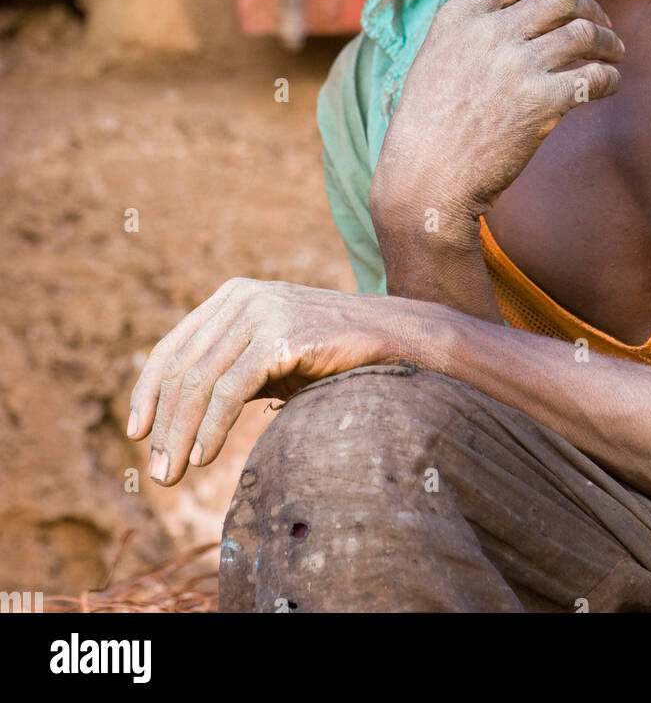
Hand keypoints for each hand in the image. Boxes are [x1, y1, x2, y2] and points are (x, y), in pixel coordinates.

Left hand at [127, 278, 408, 485]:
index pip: (175, 346)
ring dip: (180, 434)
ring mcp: (262, 312)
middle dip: (164, 424)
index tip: (137, 434)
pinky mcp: (280, 335)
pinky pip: (229, 389)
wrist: (394, 339)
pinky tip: (204, 456)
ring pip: (200, 381)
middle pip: (183, 367)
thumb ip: (228, 368)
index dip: (149, 392)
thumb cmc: (330, 356)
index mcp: (232, 296)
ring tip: (174, 474)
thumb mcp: (269, 356)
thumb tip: (175, 416)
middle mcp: (242, 296)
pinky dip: (209, 427)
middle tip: (158, 473)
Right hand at [369, 0, 623, 233]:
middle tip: (601, 23)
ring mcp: (516, 66)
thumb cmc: (431, 120)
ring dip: (609, 41)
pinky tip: (608, 84)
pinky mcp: (541, 103)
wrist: (426, 177)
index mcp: (461, 14)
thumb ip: (475, 22)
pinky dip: (610, 77)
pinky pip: (594, 76)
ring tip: (613, 53)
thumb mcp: (438, 53)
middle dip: (592, 6)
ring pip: (584, 33)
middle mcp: (489, 32)